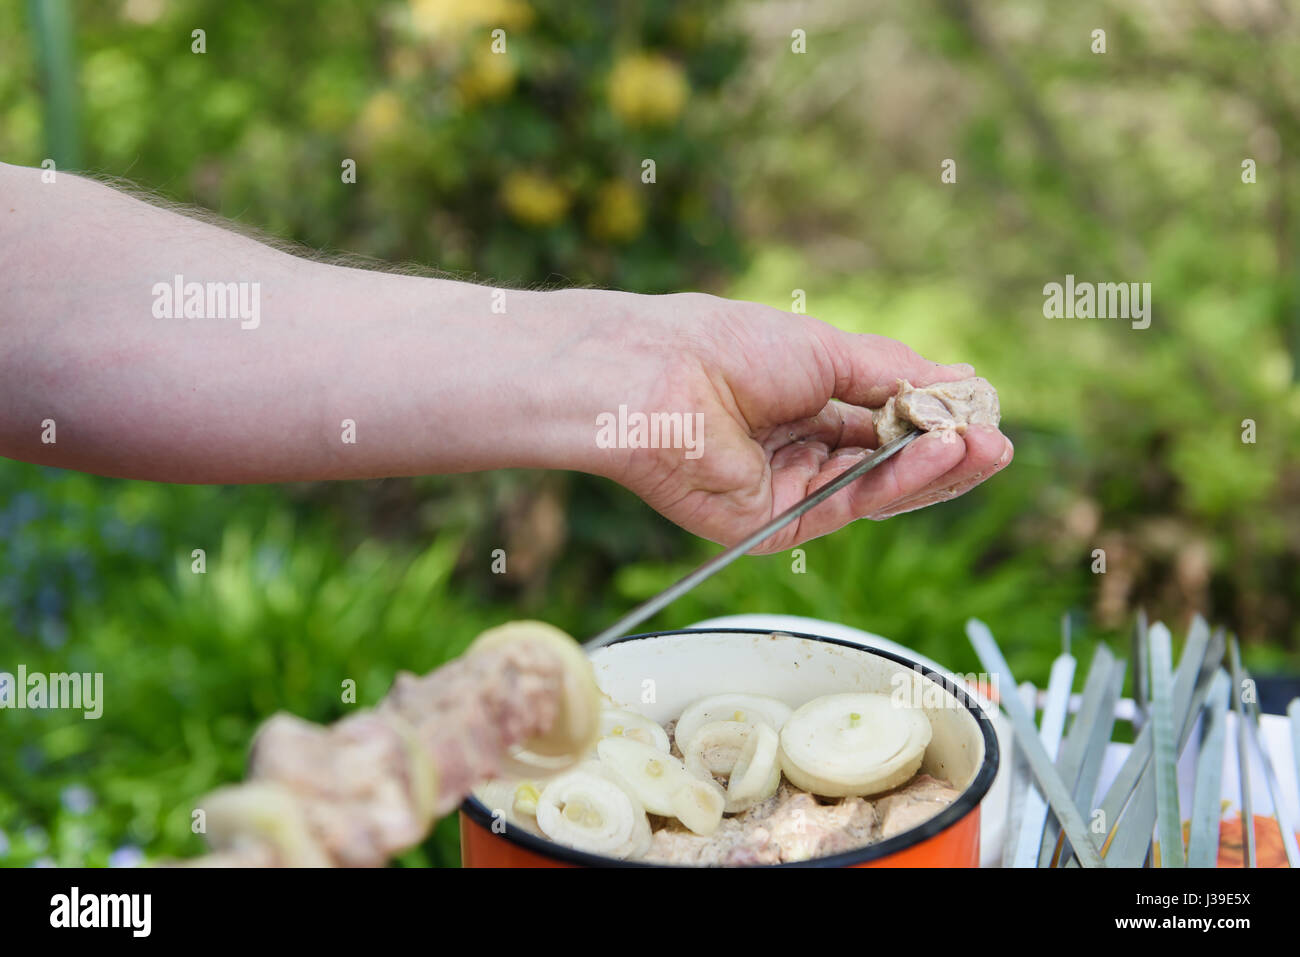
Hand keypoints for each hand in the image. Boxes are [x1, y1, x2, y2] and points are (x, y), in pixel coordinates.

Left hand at [582, 292, 1013, 551]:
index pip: (880, 420)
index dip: (931, 418)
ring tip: (985, 446)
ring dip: (935, 469)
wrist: (658, 378)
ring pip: (876, 489)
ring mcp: (786, 488)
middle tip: (998, 440)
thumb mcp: (828, 350)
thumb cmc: (726, 347)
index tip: (980, 408)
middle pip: (886, 462)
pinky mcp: (774, 524)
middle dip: (945, 451)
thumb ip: (894, 375)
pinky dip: (899, 480)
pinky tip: (940, 453)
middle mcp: (795, 447)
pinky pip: (849, 505)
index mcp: (800, 400)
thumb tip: (959, 381)